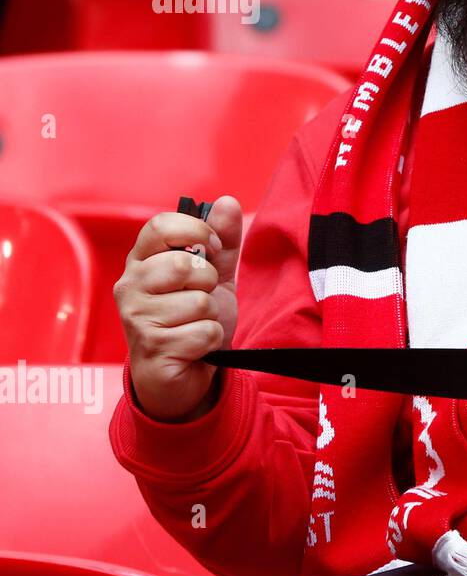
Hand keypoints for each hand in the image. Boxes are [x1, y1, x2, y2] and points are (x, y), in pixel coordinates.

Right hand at [114, 196, 242, 421]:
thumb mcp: (214, 277)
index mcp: (142, 262)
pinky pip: (204, 331)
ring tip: (194, 325)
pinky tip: (195, 347)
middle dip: (208, 283)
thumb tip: (227, 202)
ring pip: (199, 301)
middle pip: (183, 265)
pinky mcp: (152, 347)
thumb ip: (223, 241)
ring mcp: (136, 318)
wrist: (185, 374)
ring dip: (211, 316)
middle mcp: (130, 286)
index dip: (195, 231)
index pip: (159, 225)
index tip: (214, 248)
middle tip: (201, 298)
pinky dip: (211, 339)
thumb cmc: (192, 320)